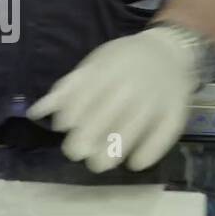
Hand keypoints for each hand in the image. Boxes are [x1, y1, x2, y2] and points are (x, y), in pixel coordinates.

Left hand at [27, 27, 197, 172]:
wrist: (170, 51)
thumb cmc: (123, 60)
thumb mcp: (94, 64)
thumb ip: (67, 88)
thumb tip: (38, 113)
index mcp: (110, 70)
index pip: (87, 95)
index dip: (73, 114)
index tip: (65, 129)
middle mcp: (132, 84)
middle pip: (108, 114)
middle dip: (88, 137)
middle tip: (77, 153)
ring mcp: (156, 99)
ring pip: (134, 127)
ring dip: (114, 150)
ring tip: (99, 164)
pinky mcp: (176, 112)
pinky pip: (163, 135)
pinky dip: (149, 152)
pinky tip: (135, 163)